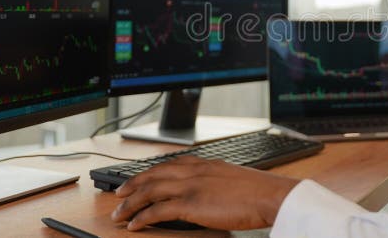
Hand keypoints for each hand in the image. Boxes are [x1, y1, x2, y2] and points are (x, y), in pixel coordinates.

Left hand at [110, 156, 300, 230]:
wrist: (269, 194)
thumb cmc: (258, 190)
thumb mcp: (233, 178)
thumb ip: (216, 181)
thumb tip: (209, 192)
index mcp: (205, 163)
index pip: (169, 164)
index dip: (149, 172)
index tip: (139, 178)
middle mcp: (194, 171)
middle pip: (153, 175)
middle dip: (131, 185)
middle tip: (118, 194)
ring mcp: (190, 186)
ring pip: (149, 191)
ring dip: (130, 203)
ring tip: (119, 214)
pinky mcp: (190, 204)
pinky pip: (157, 210)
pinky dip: (142, 217)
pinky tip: (135, 225)